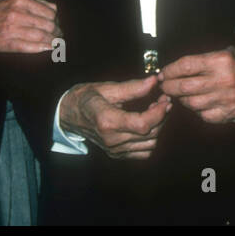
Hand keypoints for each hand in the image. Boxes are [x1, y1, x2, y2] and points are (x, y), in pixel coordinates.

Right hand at [0, 0, 60, 52]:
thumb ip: (31, 1)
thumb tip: (52, 8)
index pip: (50, 10)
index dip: (57, 19)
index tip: (58, 24)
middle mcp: (17, 13)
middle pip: (49, 24)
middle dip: (57, 31)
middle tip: (59, 36)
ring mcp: (12, 29)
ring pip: (42, 36)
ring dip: (53, 41)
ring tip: (56, 43)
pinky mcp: (6, 43)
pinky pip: (30, 47)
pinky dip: (42, 48)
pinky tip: (48, 49)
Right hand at [57, 77, 171, 158]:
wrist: (68, 115)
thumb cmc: (86, 98)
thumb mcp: (107, 88)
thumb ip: (133, 87)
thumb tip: (154, 81)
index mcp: (107, 121)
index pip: (143, 124)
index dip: (159, 112)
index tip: (165, 99)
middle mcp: (111, 139)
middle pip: (150, 134)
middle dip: (162, 116)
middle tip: (163, 99)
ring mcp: (114, 149)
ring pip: (150, 144)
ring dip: (158, 127)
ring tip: (155, 109)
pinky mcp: (116, 154)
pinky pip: (143, 152)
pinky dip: (150, 139)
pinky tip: (147, 124)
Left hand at [160, 46, 234, 123]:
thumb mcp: (225, 53)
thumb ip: (202, 59)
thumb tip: (173, 68)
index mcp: (222, 61)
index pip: (186, 66)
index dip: (169, 70)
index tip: (162, 73)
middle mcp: (224, 80)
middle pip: (184, 86)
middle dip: (169, 87)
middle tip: (164, 85)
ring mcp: (226, 99)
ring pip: (191, 103)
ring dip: (181, 99)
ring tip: (180, 94)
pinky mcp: (228, 113)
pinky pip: (202, 115)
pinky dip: (196, 109)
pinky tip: (197, 102)